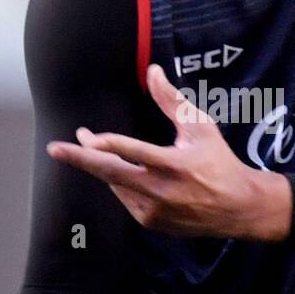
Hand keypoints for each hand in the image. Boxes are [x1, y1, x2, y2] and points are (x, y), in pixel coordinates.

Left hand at [47, 62, 292, 241]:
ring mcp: (154, 210)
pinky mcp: (151, 223)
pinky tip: (123, 171)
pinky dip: (119, 183)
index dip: (110, 144)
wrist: (238, 208)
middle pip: (111, 174)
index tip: (88, 136)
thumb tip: (153, 70)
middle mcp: (161, 191)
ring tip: (92, 147)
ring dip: (101, 165)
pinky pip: (125, 199)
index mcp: (175, 165)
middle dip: (81, 159)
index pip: (135, 153)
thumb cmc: (219, 162)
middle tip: (56, 149)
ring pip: (115, 185)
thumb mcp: (201, 127)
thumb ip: (172, 100)